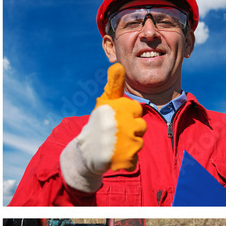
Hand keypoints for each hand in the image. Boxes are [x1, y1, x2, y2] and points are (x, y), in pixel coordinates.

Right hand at [60, 63, 145, 192]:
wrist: (84, 154)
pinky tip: (114, 157)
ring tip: (114, 145)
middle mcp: (116, 124)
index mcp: (113, 108)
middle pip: (141, 126)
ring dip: (130, 145)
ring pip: (140, 143)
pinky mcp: (122, 159)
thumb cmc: (98, 125)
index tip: (116, 119)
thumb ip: (114, 85)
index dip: (128, 115)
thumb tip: (118, 65)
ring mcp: (120, 142)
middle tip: (115, 133)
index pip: (136, 109)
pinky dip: (126, 160)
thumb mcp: (104, 104)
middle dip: (130, 130)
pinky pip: (135, 160)